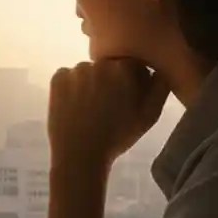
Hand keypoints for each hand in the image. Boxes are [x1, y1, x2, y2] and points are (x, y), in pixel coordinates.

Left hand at [48, 59, 169, 165]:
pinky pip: (68, 76)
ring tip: (89, 108)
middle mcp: (100, 63)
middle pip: (109, 65)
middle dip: (110, 80)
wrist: (80, 155)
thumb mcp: (149, 116)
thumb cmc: (118, 137)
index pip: (132, 64)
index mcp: (125, 69)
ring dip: (90, 83)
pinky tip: (74, 106)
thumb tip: (159, 69)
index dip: (131, 81)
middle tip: (107, 105)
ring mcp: (76, 69)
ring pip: (88, 71)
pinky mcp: (58, 78)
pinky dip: (71, 87)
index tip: (126, 98)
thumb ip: (160, 87)